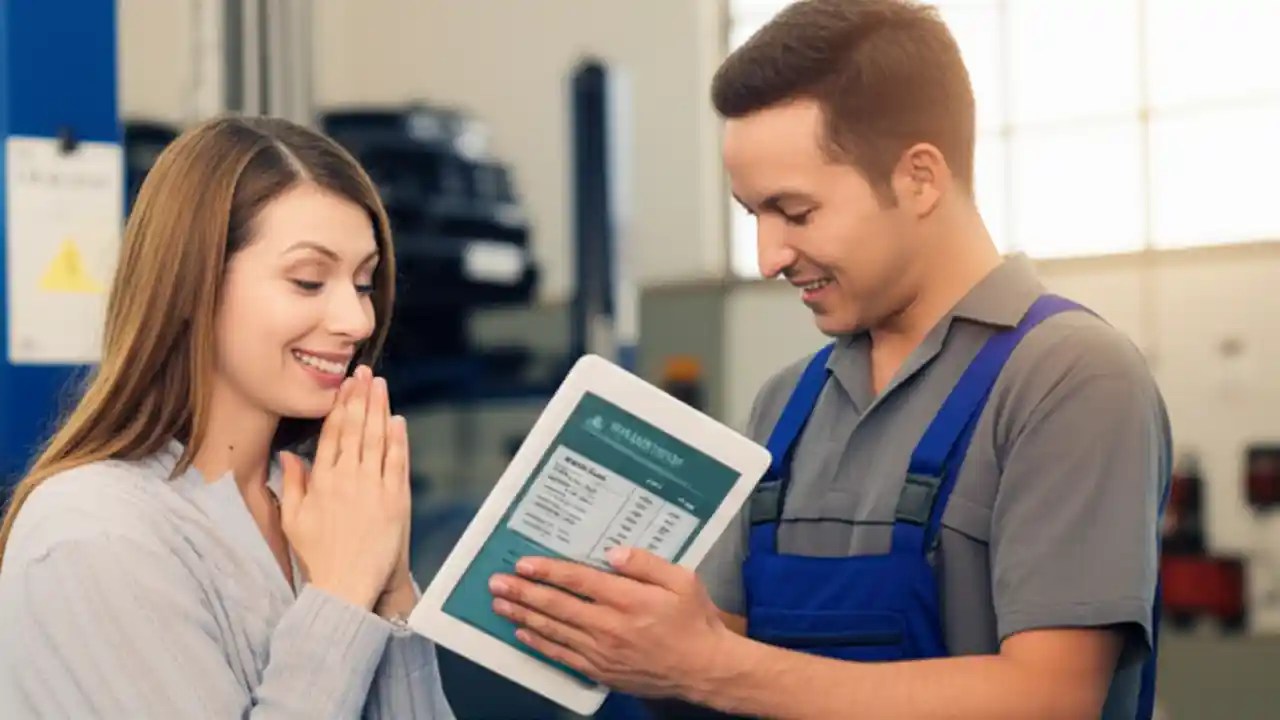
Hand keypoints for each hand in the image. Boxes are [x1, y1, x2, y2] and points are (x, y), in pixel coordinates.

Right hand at [279, 365, 410, 610]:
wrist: (346, 587)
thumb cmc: (318, 557)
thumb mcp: (292, 520)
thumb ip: (290, 484)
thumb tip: (288, 455)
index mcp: (321, 481)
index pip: (332, 433)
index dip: (340, 405)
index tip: (345, 385)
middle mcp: (347, 479)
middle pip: (356, 428)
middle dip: (361, 396)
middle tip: (365, 372)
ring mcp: (373, 488)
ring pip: (377, 440)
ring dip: (380, 409)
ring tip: (381, 386)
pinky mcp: (395, 501)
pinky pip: (397, 463)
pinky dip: (398, 440)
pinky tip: (398, 421)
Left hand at [489, 547, 734, 698]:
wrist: (705, 669)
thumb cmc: (695, 621)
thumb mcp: (682, 580)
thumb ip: (646, 564)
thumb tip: (612, 553)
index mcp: (628, 600)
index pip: (578, 582)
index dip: (548, 571)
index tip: (523, 564)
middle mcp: (610, 626)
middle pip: (557, 607)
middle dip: (523, 593)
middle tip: (496, 583)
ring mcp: (602, 652)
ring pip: (554, 631)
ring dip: (523, 617)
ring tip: (499, 605)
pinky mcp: (601, 671)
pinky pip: (562, 656)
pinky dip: (540, 644)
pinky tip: (523, 634)